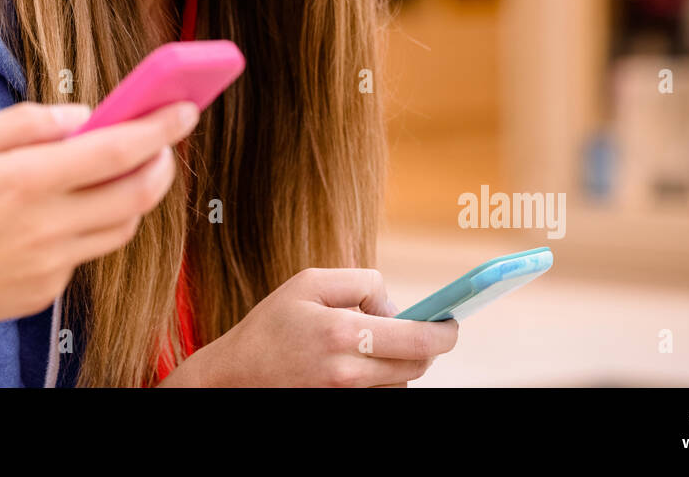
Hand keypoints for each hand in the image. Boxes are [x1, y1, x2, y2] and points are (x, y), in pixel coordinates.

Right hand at [0, 100, 198, 384]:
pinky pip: (89, 252)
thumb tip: (80, 114)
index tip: (186, 108)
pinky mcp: (47, 289)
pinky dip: (94, 225)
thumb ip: (23, 123)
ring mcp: (51, 263)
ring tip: (121, 169)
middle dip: (163, 161)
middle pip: (138, 194)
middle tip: (162, 139)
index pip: (117, 151)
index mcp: (25, 181)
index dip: (160, 128)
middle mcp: (46, 225)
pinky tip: (69, 209)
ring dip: (136, 195)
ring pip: (124, 227)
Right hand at [162, 268, 457, 387]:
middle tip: (414, 326)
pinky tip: (356, 360)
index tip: (452, 323)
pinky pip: (380, 392)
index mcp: (344, 334)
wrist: (236, 377)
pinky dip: (380, 375)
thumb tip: (393, 305)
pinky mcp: (343, 406)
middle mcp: (350, 373)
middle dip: (425, 344)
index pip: (420, 340)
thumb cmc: (272, 325)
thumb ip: (360, 281)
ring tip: (370, 342)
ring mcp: (347, 396)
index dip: (445, 332)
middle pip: (418, 365)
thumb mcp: (309, 282)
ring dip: (399, 360)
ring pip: (401, 380)